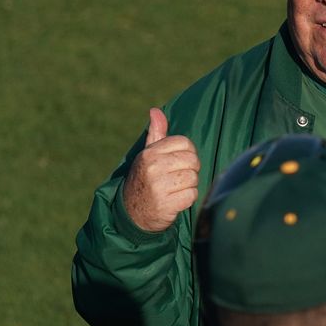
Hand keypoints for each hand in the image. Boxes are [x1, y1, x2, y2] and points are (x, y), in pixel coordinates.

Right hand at [121, 108, 199, 232]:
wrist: (131, 214)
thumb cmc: (144, 180)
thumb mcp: (146, 155)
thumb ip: (155, 134)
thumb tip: (155, 111)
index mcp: (149, 154)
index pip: (185, 143)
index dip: (188, 153)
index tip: (180, 162)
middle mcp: (152, 168)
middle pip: (192, 160)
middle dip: (190, 170)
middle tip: (178, 178)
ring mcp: (159, 187)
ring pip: (193, 178)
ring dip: (189, 186)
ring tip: (175, 189)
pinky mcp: (166, 205)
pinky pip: (192, 195)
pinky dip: (188, 199)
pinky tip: (176, 200)